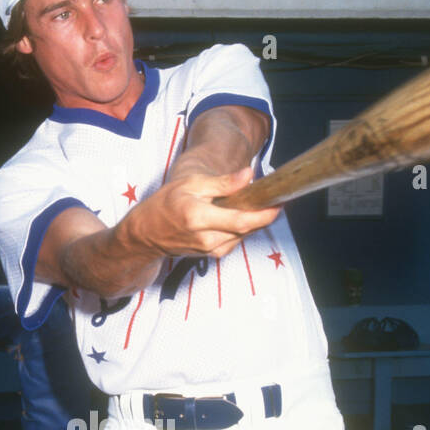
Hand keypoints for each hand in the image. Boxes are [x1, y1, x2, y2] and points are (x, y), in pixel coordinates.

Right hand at [121, 165, 281, 262]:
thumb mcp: (191, 184)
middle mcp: (207, 239)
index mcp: (200, 218)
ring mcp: (210, 250)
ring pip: (243, 236)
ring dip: (254, 221)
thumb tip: (249, 175)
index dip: (266, 214)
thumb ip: (222, 183)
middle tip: (276, 196)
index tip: (282, 202)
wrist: (147, 234)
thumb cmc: (166, 204)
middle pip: (247, 229)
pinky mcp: (212, 255)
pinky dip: (242, 228)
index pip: (242, 220)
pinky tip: (240, 215)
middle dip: (264, 214)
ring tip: (258, 203)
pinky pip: (235, 240)